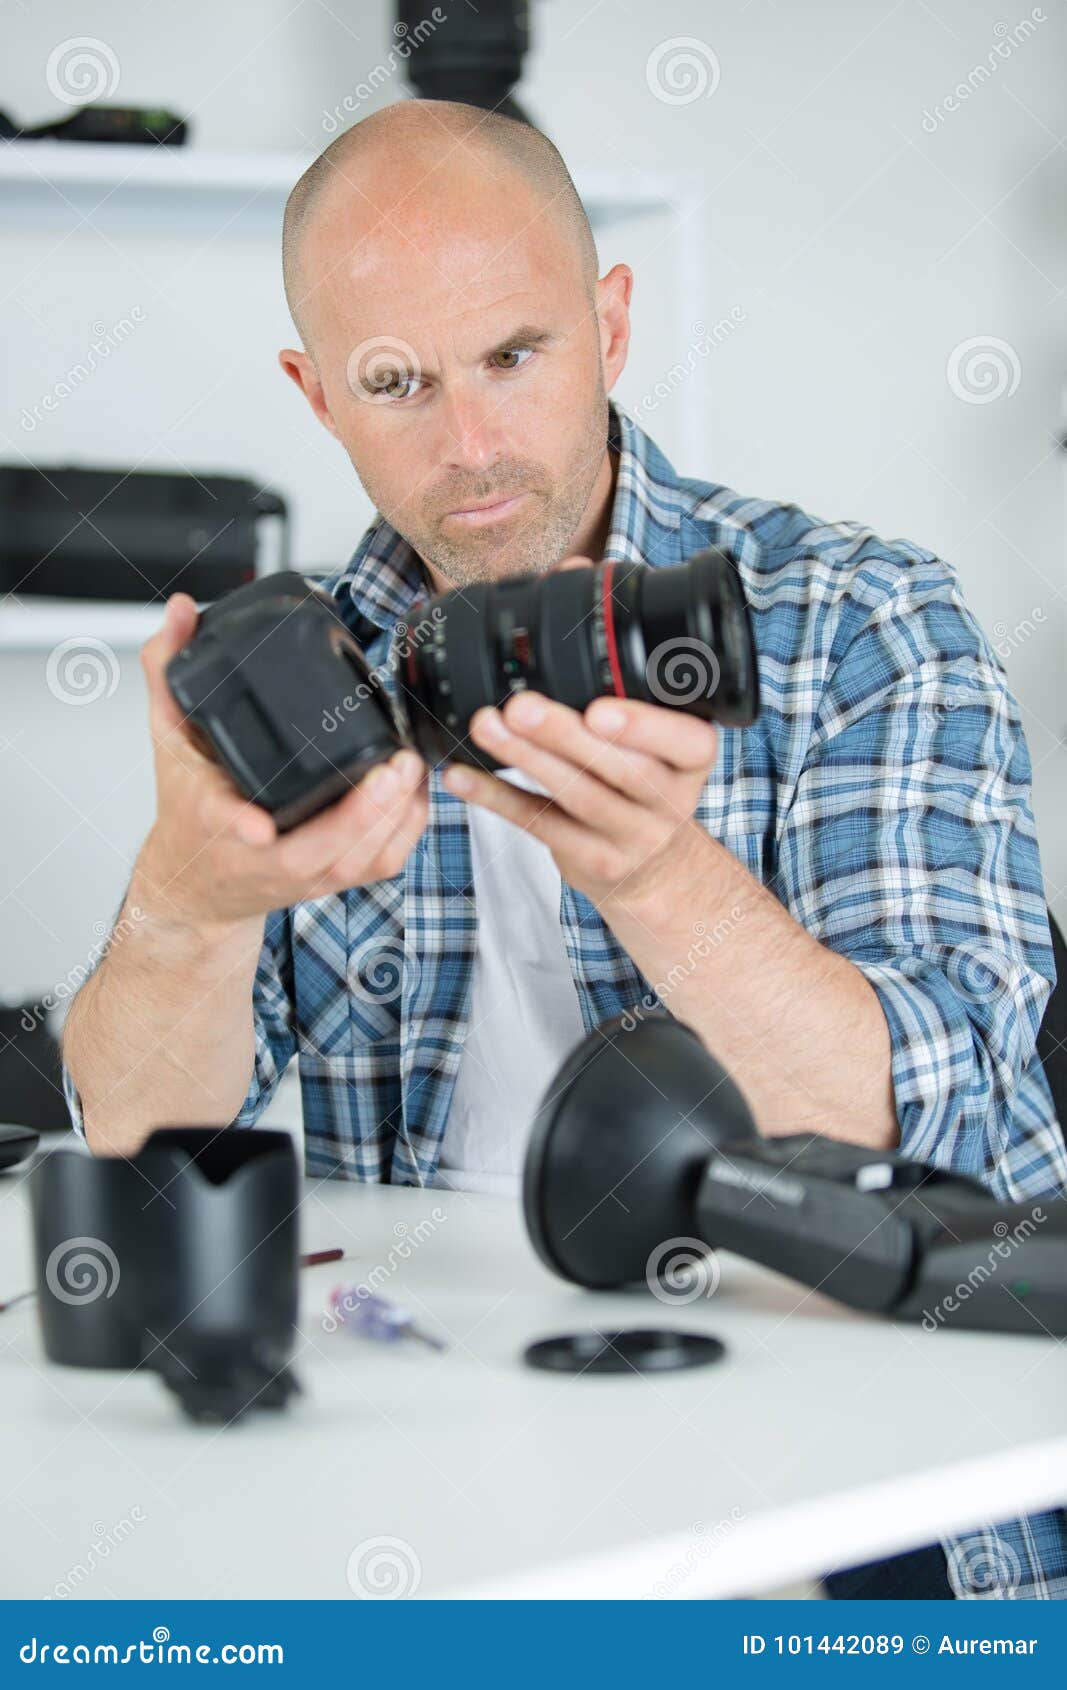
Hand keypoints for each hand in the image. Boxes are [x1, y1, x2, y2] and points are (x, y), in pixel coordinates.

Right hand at [134, 593, 428, 928]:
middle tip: (395, 765)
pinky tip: (415, 793)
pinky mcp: (331, 879)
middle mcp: (262, 855)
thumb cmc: (185, 810)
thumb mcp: (166, 738)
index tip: (257, 826)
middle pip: (316, 850)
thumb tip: (184, 611)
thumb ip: (169, 671)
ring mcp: (302, 872)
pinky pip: (378, 864)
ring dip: (393, 819)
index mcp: (214, 820)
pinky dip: (404, 831)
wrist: (196, 883)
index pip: (224, 823)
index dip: (241, 825)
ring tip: (412, 770)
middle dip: (361, 814)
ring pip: (355, 863)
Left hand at [440, 686, 717, 912]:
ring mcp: (632, 836)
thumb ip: (634, 703)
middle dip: (566, 736)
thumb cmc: (649, 783)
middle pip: (622, 770)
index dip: (642, 728)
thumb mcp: (665, 745)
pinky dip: (496, 796)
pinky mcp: (593, 861)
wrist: (656, 866)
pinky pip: (540, 824)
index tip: (598, 710)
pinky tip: (462, 776)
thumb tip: (561, 645)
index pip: (685, 742)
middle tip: (521, 707)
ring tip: (486, 726)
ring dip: (526, 759)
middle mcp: (670, 800)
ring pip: (578, 797)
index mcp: (693, 759)